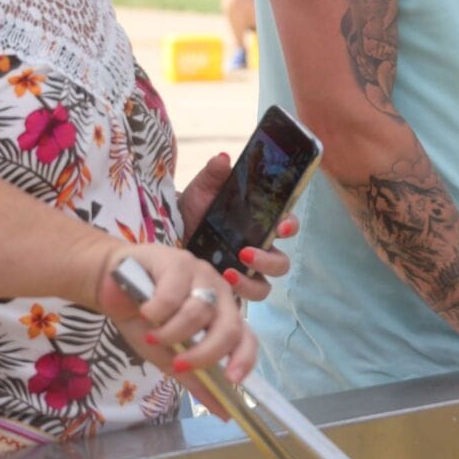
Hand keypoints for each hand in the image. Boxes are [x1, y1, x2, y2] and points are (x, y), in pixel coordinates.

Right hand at [94, 243, 257, 418]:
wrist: (112, 285)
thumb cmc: (144, 319)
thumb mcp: (168, 355)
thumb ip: (195, 380)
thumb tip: (223, 414)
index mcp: (222, 317)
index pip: (247, 339)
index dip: (244, 360)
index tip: (230, 382)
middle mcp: (219, 295)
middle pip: (230, 327)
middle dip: (205, 353)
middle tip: (179, 365)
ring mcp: (202, 275)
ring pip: (200, 311)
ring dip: (172, 332)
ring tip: (153, 335)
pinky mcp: (178, 261)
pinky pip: (174, 294)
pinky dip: (156, 310)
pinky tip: (144, 311)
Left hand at [178, 152, 296, 303]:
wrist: (169, 234)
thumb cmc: (192, 210)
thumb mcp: (201, 190)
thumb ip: (213, 175)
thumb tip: (223, 158)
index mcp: (259, 224)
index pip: (287, 225)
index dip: (289, 226)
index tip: (281, 226)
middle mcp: (259, 250)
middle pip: (281, 263)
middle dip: (269, 260)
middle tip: (245, 252)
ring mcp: (246, 274)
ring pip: (266, 286)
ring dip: (252, 281)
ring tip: (229, 270)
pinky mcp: (231, 289)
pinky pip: (245, 300)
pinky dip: (237, 294)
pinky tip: (220, 281)